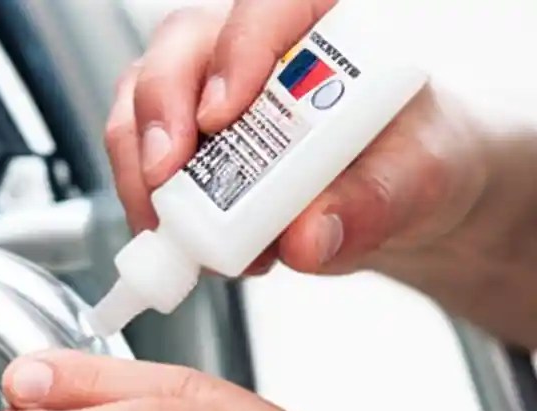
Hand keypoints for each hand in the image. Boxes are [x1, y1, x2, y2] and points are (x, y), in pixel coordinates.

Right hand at [107, 0, 488, 275]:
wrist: (397, 192)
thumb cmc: (413, 156)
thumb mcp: (418, 179)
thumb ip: (371, 203)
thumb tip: (308, 237)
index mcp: (323, 19)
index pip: (268, 7)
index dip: (238, 52)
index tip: (223, 116)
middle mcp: (251, 42)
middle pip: (180, 49)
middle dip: (161, 115)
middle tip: (167, 179)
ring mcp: (205, 86)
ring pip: (140, 101)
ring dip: (146, 173)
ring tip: (186, 235)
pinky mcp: (179, 135)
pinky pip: (136, 155)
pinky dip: (148, 203)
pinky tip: (186, 242)